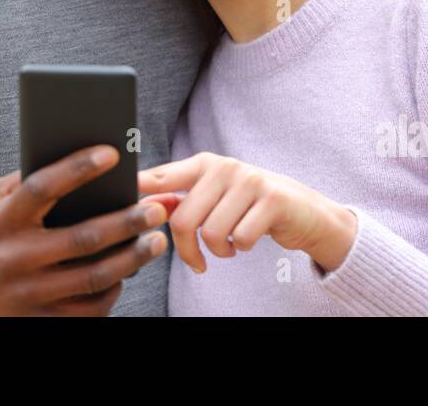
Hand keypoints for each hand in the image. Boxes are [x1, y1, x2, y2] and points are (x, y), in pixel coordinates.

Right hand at [0, 145, 168, 314]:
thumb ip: (19, 183)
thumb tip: (69, 159)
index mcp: (1, 221)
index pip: (42, 187)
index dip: (78, 168)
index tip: (112, 152)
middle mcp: (15, 257)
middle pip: (82, 238)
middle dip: (126, 221)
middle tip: (157, 207)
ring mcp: (29, 293)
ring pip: (93, 277)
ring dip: (132, 259)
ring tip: (156, 241)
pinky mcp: (39, 320)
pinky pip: (87, 309)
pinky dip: (112, 291)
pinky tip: (127, 273)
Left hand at [139, 153, 356, 274]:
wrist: (304, 211)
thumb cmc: (250, 206)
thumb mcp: (215, 196)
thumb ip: (181, 198)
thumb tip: (144, 205)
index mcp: (204, 164)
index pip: (161, 177)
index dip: (139, 193)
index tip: (122, 208)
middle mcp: (224, 167)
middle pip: (183, 218)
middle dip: (187, 250)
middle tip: (197, 262)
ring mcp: (250, 181)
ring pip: (211, 233)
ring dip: (219, 252)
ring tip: (229, 247)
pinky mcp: (272, 200)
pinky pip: (240, 239)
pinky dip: (241, 250)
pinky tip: (247, 241)